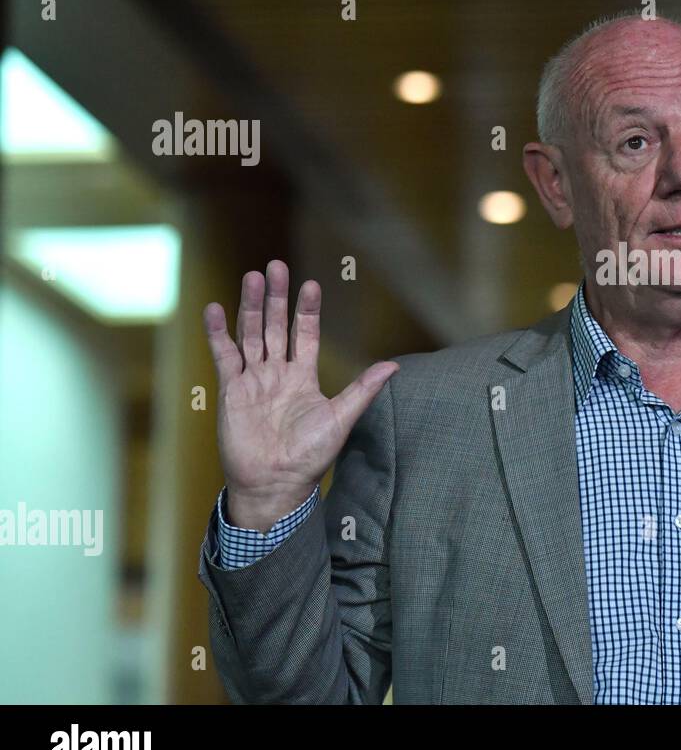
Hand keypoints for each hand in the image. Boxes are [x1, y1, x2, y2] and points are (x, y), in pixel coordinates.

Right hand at [203, 260, 397, 531]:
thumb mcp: (341, 418)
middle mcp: (278, 373)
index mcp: (304, 377)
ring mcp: (253, 380)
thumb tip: (395, 366)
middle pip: (276, 326)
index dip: (307, 310)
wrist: (276, 483)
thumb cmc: (310, 456)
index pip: (306, 334)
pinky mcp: (231, 390)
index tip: (310, 285)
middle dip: (276, 297)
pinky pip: (224, 356)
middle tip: (275, 266)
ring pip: (251, 334)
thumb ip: (364, 389)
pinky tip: (216, 308)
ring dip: (250, 306)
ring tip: (252, 276)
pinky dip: (219, 333)